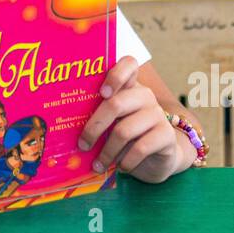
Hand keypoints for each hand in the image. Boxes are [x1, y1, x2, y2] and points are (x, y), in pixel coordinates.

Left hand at [77, 56, 195, 183]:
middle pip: (116, 104)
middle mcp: (145, 96)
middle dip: (94, 127)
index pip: (129, 64)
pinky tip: (121, 168)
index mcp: (129, 87)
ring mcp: (158, 114)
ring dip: (107, 152)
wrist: (159, 157)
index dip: (115, 74)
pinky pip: (141, 147)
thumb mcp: (113, 123)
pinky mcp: (166, 135)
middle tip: (82, 145)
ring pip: (125, 130)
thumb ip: (98, 117)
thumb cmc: (128, 137)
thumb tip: (67, 128)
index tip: (101, 93)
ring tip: (98, 164)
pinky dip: (126, 161)